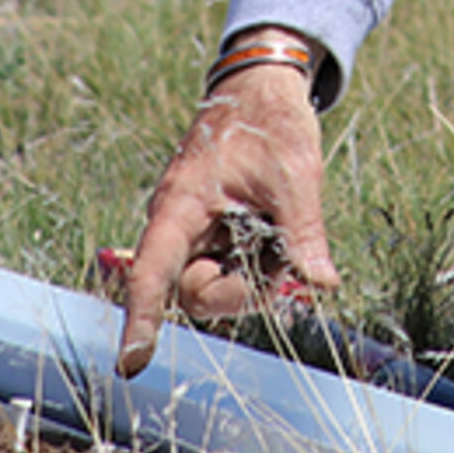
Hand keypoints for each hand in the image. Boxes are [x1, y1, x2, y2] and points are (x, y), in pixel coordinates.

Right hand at [114, 48, 339, 374]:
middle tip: (281, 256)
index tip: (131, 362)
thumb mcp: (295, 174)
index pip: (152, 273)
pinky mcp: (216, 237)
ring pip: (216, 288)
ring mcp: (197, 234)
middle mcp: (180, 226)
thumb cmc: (269, 123)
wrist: (262, 90)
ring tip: (280, 228)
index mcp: (180, 206)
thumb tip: (322, 283)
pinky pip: (231, 272)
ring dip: (255, 274)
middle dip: (241, 290)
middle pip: (193, 294)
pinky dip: (260, 264)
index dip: (141, 319)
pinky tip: (275, 231)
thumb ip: (303, 232)